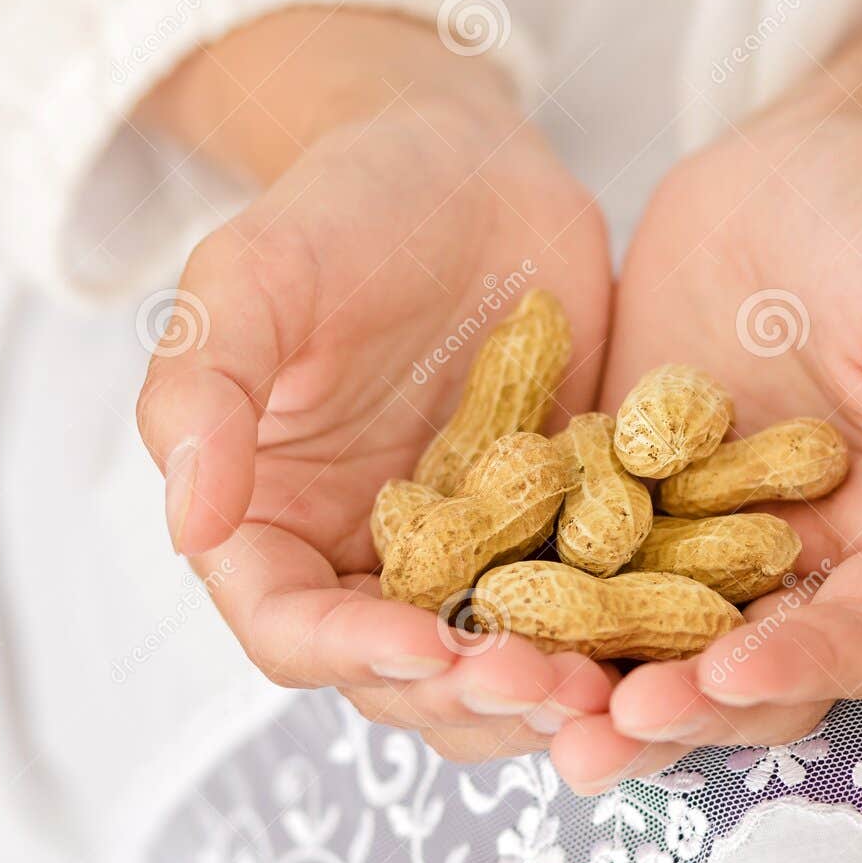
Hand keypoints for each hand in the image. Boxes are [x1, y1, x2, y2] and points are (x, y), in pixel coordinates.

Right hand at [135, 12, 615, 759]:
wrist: (470, 169)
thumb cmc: (343, 206)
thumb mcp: (251, 278)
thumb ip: (203, 391)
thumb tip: (186, 522)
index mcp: (272, 523)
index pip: (292, 628)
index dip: (351, 654)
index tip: (428, 647)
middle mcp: (365, 561)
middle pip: (404, 675)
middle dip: (469, 693)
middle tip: (545, 686)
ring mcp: (469, 557)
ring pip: (497, 663)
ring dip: (547, 691)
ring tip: (608, 684)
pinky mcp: (556, 535)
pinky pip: (586, 605)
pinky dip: (619, 634)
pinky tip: (675, 636)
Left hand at [548, 109, 861, 790]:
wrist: (788, 165)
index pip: (851, 640)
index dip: (793, 668)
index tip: (727, 674)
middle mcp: (794, 569)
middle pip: (739, 673)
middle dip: (673, 713)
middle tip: (598, 742)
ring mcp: (697, 544)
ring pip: (646, 643)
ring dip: (586, 686)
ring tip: (516, 703)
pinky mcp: (617, 505)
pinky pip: (571, 566)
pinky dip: (527, 600)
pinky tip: (463, 618)